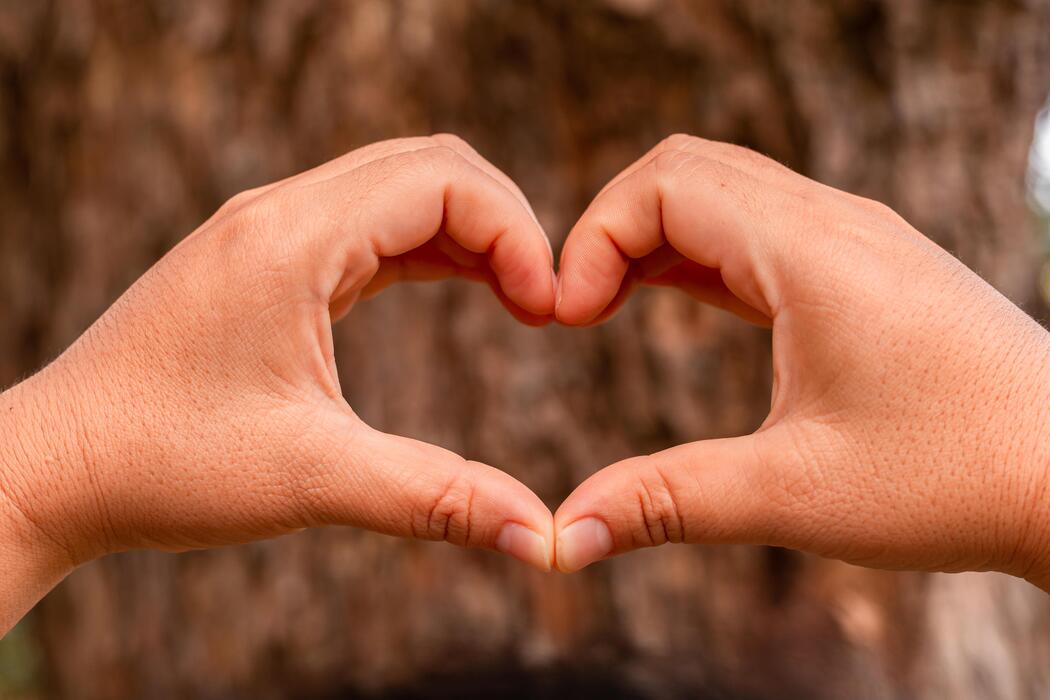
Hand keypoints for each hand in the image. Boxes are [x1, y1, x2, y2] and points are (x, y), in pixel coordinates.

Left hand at [0, 135, 557, 631]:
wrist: (52, 466)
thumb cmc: (162, 464)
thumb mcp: (311, 478)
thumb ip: (437, 499)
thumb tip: (541, 537)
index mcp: (291, 240)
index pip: (442, 179)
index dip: (516, 234)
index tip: (549, 312)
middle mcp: (278, 213)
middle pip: (429, 165)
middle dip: (504, 222)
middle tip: (544, 304)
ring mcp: (267, 230)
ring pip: (399, 187)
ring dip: (470, 230)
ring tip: (520, 299)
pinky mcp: (264, 260)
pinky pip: (367, 224)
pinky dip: (428, 246)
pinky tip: (464, 287)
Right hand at [553, 135, 1049, 584]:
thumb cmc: (953, 479)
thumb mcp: (795, 494)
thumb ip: (667, 502)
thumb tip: (565, 535)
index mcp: (813, 253)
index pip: (666, 185)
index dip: (593, 239)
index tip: (564, 319)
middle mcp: (836, 223)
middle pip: (688, 170)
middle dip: (613, 229)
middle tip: (577, 311)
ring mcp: (857, 238)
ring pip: (727, 192)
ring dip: (655, 237)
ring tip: (607, 307)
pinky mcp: (867, 268)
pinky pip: (762, 227)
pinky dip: (701, 251)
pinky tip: (676, 299)